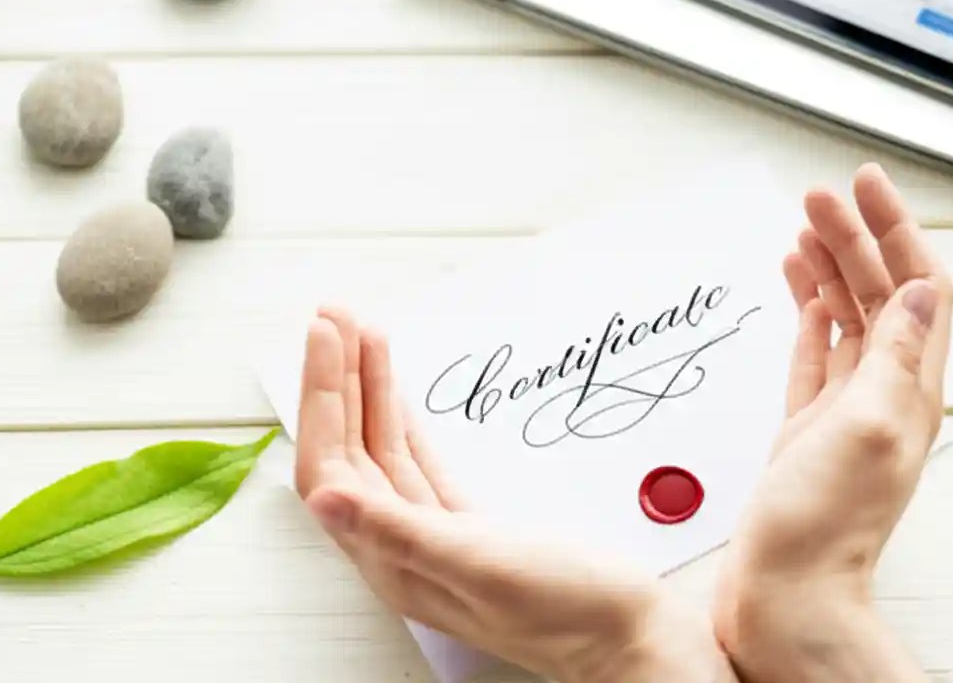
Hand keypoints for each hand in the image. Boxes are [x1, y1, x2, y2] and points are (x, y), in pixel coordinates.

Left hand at [294, 309, 736, 682]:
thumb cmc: (566, 613)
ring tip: (364, 334)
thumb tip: (324, 498)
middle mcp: (403, 547)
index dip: (324, 398)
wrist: (629, 637)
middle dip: (339, 380)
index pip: (332, 467)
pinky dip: (406, 418)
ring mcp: (436, 536)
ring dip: (371, 389)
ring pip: (384, 449)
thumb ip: (398, 530)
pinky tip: (400, 394)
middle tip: (334, 315)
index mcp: (392, 559)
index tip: (326, 337)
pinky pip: (419, 461)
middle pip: (350, 450)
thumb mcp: (479, 563)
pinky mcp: (470, 527)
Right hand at [713, 164, 952, 681]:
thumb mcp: (867, 429)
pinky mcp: (807, 426)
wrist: (785, 592)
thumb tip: (921, 292)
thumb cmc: (822, 529)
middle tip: (818, 194)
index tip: (868, 185)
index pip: (919, 289)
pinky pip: (814, 352)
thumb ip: (892, 357)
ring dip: (828, 267)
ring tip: (803, 226)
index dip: (898, 231)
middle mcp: (884, 393)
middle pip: (878, 293)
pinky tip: (797, 288)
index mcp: (910, 389)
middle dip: (853, 236)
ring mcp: (844, 408)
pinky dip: (806, 311)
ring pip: (844, 316)